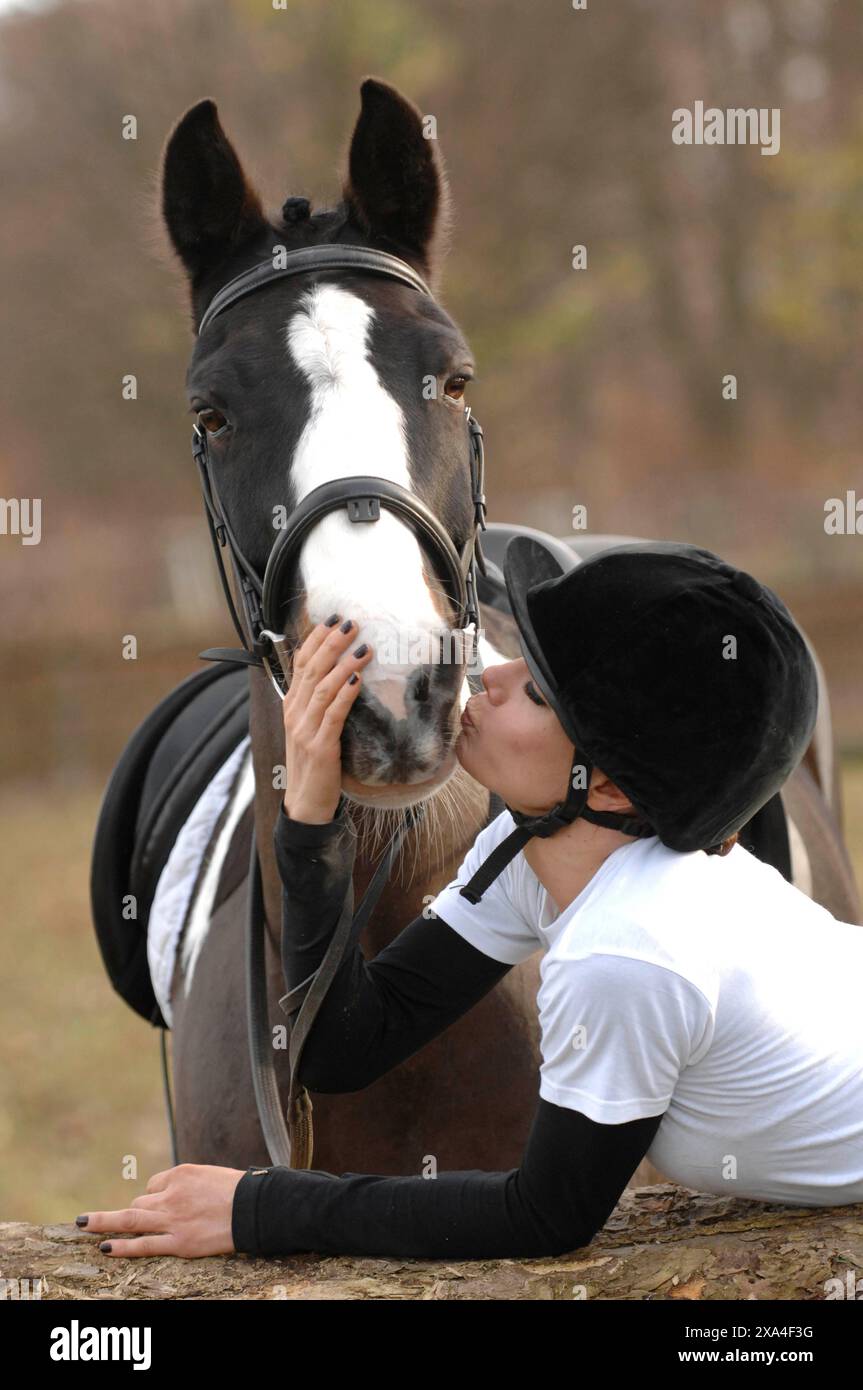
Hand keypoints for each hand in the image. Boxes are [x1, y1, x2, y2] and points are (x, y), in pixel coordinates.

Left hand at [77, 1163, 246, 1258]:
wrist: (255, 1208)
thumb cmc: (239, 1190)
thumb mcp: (209, 1175)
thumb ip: (188, 1184)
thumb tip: (172, 1191)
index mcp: (181, 1174)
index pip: (155, 1185)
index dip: (155, 1197)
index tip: (162, 1206)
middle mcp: (172, 1195)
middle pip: (140, 1203)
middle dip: (135, 1213)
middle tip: (111, 1220)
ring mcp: (173, 1220)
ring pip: (132, 1220)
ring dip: (105, 1222)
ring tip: (83, 1224)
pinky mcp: (179, 1242)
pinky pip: (144, 1244)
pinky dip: (122, 1246)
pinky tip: (105, 1246)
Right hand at [282, 615, 373, 822]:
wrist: (306, 803)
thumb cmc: (314, 764)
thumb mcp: (311, 727)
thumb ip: (319, 702)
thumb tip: (341, 675)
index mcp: (291, 705)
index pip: (301, 663)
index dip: (316, 639)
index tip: (334, 620)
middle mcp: (294, 712)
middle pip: (311, 669)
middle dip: (331, 643)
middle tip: (352, 623)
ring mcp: (304, 729)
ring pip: (323, 687)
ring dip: (344, 664)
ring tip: (364, 647)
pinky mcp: (320, 746)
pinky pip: (333, 713)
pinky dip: (346, 694)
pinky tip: (358, 680)